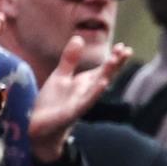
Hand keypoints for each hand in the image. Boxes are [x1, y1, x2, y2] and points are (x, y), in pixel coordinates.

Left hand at [28, 36, 134, 160]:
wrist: (39, 126)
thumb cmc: (52, 103)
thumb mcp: (60, 76)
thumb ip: (70, 59)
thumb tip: (79, 38)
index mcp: (85, 82)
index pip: (103, 68)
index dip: (114, 58)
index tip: (123, 46)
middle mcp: (86, 92)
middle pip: (104, 75)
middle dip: (115, 63)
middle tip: (127, 50)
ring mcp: (81, 102)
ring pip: (97, 86)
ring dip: (107, 74)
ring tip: (116, 61)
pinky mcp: (72, 112)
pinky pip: (86, 101)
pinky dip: (95, 93)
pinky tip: (103, 84)